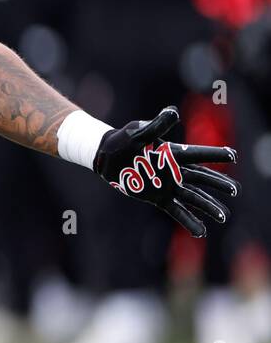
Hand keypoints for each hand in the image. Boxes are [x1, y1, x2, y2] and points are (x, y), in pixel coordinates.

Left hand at [93, 106, 238, 236]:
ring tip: (224, 216)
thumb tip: (173, 112)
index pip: (197, 154)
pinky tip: (201, 231)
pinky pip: (176, 210)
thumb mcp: (138, 132)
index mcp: (171, 153)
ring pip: (192, 196)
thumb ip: (156, 125)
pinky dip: (188, 220)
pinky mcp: (158, 197)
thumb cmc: (123, 140)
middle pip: (201, 178)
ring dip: (207, 205)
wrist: (107, 156)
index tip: (232, 155)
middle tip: (234, 189)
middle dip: (218, 183)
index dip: (214, 155)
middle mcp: (173, 170)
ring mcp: (167, 185)